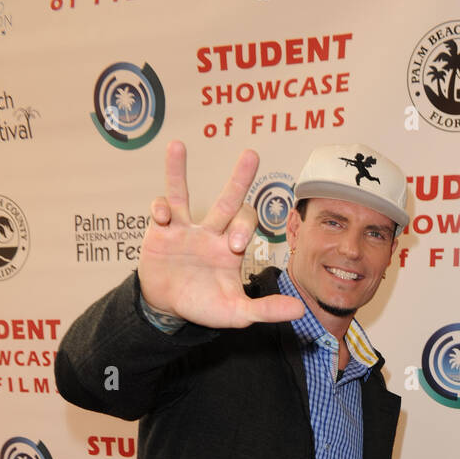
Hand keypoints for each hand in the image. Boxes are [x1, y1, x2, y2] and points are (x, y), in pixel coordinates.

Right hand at [137, 140, 304, 328]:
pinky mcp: (160, 231)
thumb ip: (266, 310)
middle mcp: (210, 232)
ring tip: (177, 145)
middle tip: (252, 155)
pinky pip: (160, 209)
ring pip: (183, 193)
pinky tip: (163, 217)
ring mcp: (184, 228)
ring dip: (179, 170)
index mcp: (230, 247)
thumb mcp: (236, 313)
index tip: (234, 244)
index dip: (243, 227)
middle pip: (227, 200)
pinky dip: (160, 208)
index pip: (245, 223)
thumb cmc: (204, 306)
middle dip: (240, 178)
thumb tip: (299, 310)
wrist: (169, 308)